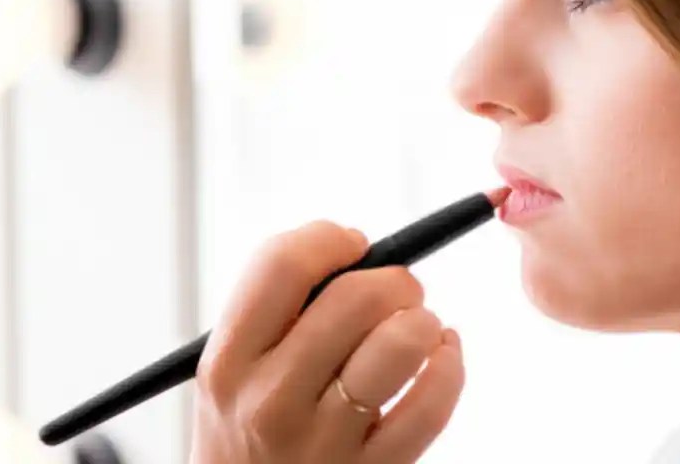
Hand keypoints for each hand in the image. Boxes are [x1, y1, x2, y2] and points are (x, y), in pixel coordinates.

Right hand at [190, 220, 464, 463]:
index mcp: (229, 361)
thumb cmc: (251, 433)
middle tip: (398, 289)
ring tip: (418, 326)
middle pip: (354, 297)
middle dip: (393, 279)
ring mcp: (324, 441)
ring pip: (400, 343)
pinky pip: (433, 402)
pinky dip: (450, 364)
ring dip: (424, 321)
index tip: (351, 245)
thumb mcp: (234, 374)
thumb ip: (277, 312)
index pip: (282, 265)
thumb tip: (357, 252)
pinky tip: (441, 356)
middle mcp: (271, 400)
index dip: (329, 238)